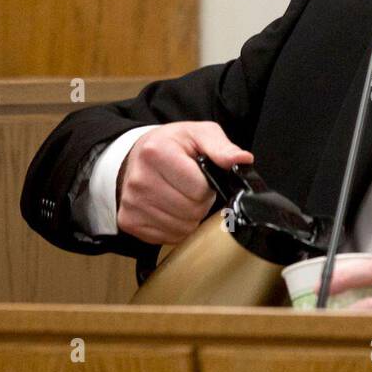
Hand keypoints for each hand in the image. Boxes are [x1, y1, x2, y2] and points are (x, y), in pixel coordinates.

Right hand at [115, 121, 252, 245]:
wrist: (137, 156)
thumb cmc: (172, 145)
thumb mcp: (199, 134)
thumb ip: (222, 147)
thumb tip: (242, 160)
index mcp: (156, 152)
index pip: (199, 189)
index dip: (208, 186)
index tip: (200, 176)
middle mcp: (139, 179)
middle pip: (191, 211)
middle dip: (199, 202)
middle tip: (191, 188)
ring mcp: (132, 202)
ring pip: (181, 228)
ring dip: (189, 217)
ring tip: (181, 196)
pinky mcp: (130, 221)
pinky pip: (167, 237)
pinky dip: (175, 227)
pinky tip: (170, 209)